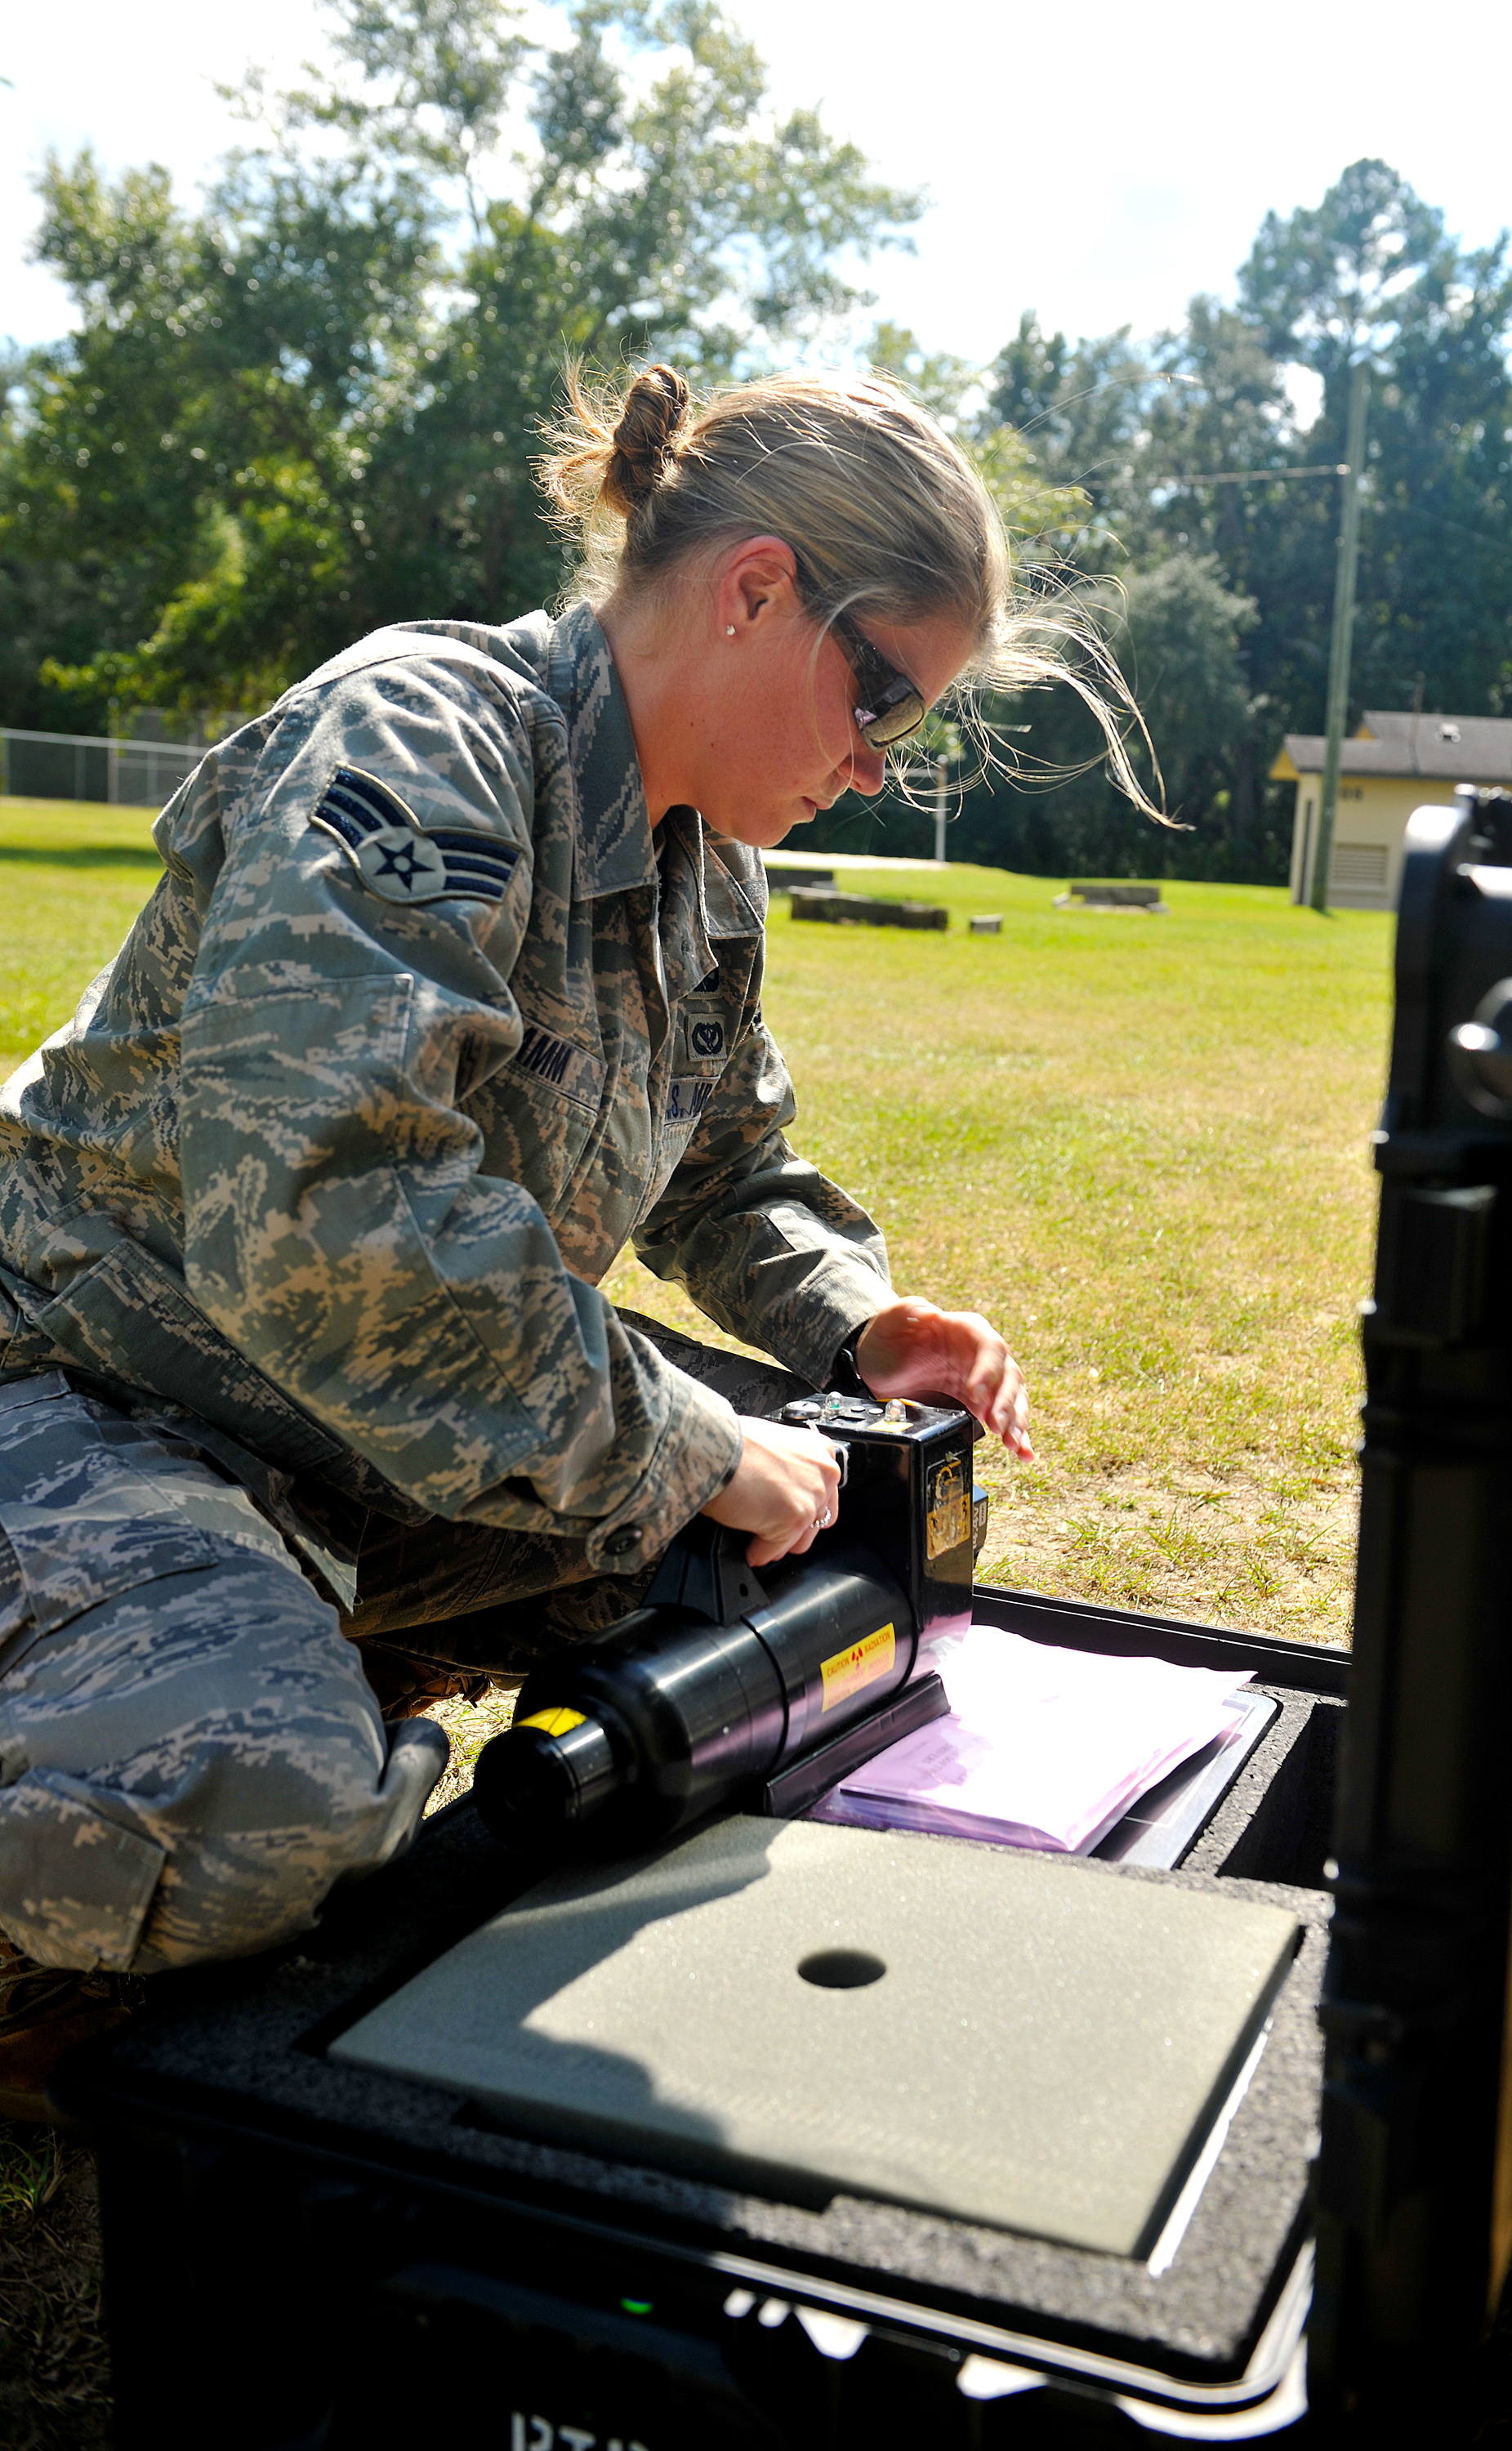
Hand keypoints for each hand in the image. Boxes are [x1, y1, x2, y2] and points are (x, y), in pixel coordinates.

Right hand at [700, 1416, 844, 1567]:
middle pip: (817, 1519)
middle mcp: (823, 1476)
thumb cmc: (734, 1442)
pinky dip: (759, 1553)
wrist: (716, 1449)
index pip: (825, 1491)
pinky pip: (774, 1550)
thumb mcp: (774, 1442)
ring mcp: (810, 1501)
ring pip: (799, 1540)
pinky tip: (749, 1549)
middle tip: (772, 1527)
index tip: (788, 1510)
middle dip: (794, 1527)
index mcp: (822, 1452)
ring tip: (760, 1540)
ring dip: (779, 1543)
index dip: (803, 1504)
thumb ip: (789, 1465)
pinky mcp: (792, 1523)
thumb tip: (781, 1484)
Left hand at [855, 1297, 1034, 1459]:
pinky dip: (1017, 1436)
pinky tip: (1023, 1452)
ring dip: (1015, 1422)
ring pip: (1013, 1399)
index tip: (976, 1394)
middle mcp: (982, 1354)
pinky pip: (1006, 1418)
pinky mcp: (980, 1403)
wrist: (880, 1362)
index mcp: (966, 1329)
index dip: (988, 1371)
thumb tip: (930, 1313)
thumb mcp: (891, 1318)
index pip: (989, 1347)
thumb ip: (909, 1311)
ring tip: (1013, 1444)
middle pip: (1008, 1376)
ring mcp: (985, 1379)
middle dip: (1005, 1404)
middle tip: (996, 1426)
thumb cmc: (888, 1336)